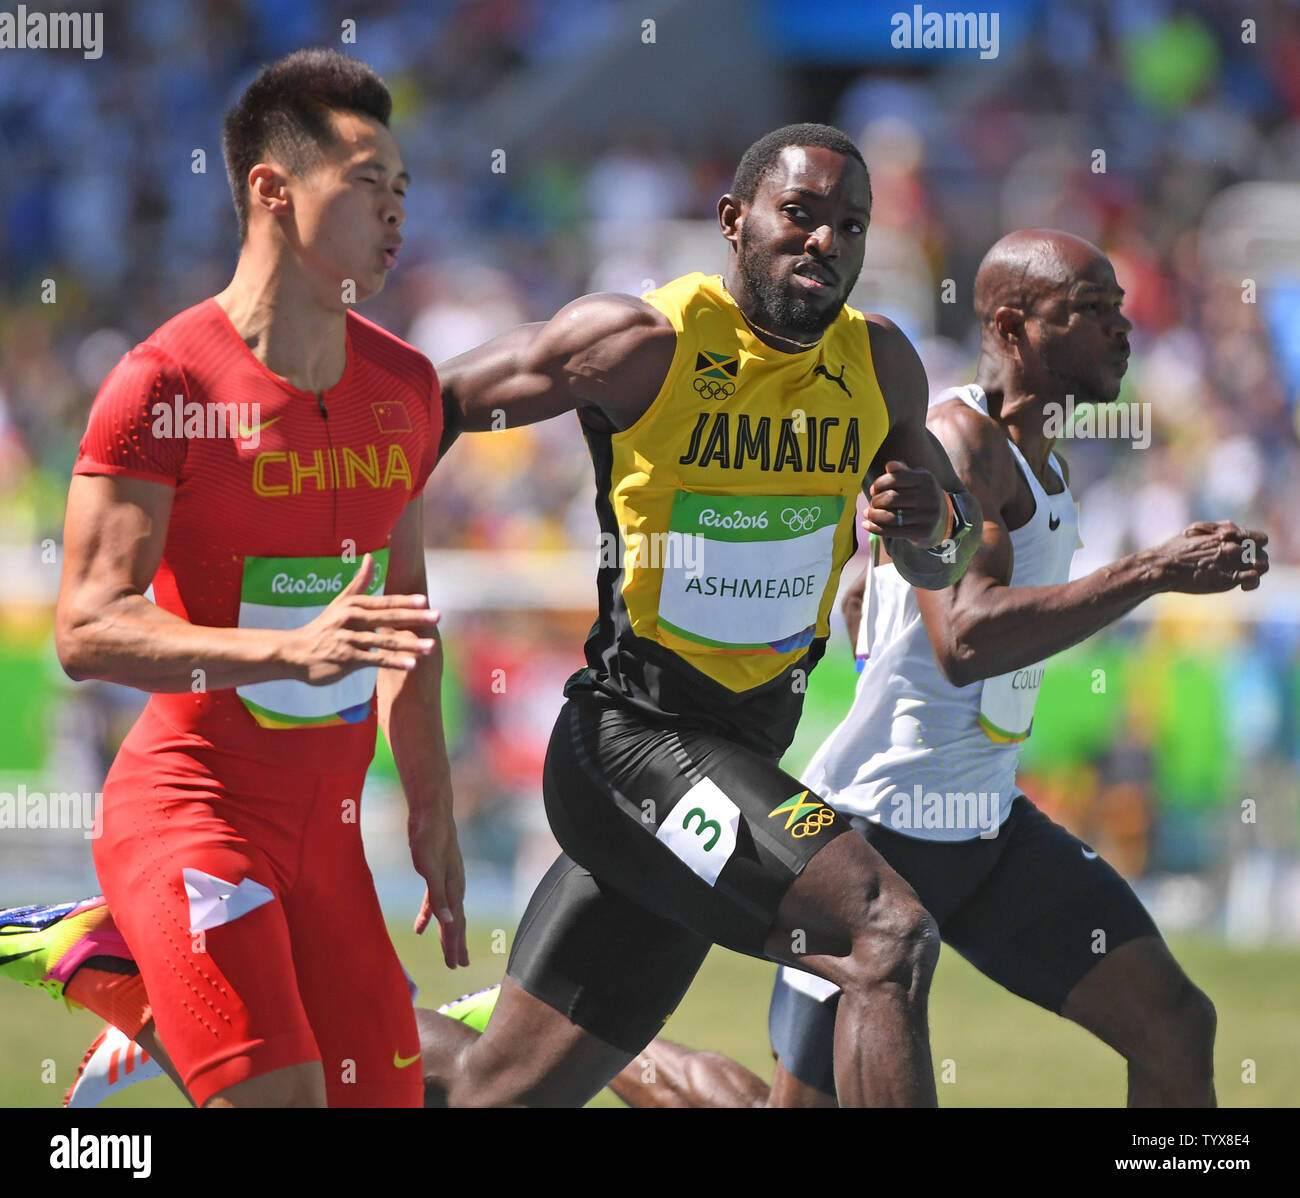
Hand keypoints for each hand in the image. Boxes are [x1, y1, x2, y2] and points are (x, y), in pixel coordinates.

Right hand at [281, 553, 440, 684]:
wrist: (295, 652)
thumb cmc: (323, 627)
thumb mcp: (340, 602)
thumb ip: (359, 582)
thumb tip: (371, 556)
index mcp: (354, 605)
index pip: (384, 602)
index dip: (405, 601)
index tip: (425, 601)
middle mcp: (353, 619)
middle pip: (389, 618)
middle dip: (415, 618)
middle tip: (438, 616)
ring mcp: (350, 639)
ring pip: (385, 641)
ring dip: (410, 644)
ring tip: (432, 647)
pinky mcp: (347, 658)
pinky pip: (375, 660)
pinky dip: (394, 662)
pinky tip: (412, 665)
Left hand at [410, 803, 468, 967]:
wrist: (431, 812)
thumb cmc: (430, 838)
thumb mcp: (430, 868)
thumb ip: (437, 896)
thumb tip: (448, 922)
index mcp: (453, 888)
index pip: (456, 924)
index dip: (455, 945)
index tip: (456, 965)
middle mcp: (454, 886)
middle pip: (456, 922)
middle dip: (456, 945)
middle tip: (458, 966)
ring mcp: (446, 880)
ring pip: (448, 914)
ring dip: (446, 933)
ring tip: (447, 952)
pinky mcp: (435, 873)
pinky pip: (434, 902)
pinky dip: (429, 917)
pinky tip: (420, 927)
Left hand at [864, 460, 947, 547]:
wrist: (943, 519)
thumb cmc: (922, 495)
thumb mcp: (917, 479)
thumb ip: (902, 472)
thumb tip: (889, 466)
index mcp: (926, 479)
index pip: (894, 479)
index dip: (879, 484)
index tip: (873, 490)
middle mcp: (928, 497)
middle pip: (891, 499)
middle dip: (876, 501)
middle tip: (872, 504)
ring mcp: (926, 516)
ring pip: (890, 517)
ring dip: (874, 516)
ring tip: (868, 514)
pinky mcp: (922, 532)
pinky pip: (893, 531)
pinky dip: (876, 529)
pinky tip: (867, 525)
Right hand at [1155, 522, 1268, 592]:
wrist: (1164, 567)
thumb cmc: (1176, 549)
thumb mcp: (1196, 530)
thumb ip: (1218, 529)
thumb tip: (1232, 527)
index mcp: (1228, 533)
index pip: (1260, 538)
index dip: (1256, 545)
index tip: (1246, 552)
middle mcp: (1234, 546)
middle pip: (1262, 553)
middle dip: (1255, 560)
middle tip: (1243, 567)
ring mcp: (1232, 562)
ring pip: (1263, 566)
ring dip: (1257, 571)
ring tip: (1245, 578)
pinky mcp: (1228, 579)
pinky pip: (1253, 579)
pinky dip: (1252, 582)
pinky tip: (1243, 587)